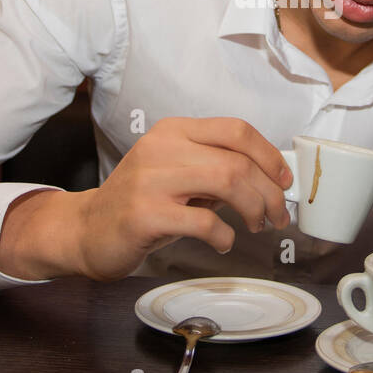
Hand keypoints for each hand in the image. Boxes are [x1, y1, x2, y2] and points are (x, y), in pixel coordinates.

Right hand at [63, 116, 293, 280]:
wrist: (88, 230)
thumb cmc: (143, 203)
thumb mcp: (178, 174)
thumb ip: (215, 169)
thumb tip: (269, 180)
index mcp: (174, 131)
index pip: (236, 130)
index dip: (269, 155)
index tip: (284, 180)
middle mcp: (162, 147)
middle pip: (237, 160)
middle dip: (269, 191)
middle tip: (278, 216)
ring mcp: (152, 180)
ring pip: (227, 181)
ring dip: (254, 209)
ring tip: (257, 226)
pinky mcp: (145, 214)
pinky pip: (204, 222)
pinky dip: (224, 235)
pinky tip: (223, 242)